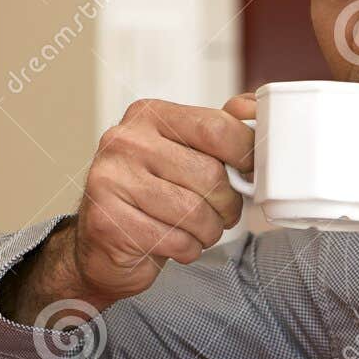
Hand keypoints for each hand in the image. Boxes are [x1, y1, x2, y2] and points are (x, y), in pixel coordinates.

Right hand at [69, 93, 256, 305]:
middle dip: (227, 204)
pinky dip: (188, 249)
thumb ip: (221, 129)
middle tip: (221, 212)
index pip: (217, 128)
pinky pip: (177, 241)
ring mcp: (112, 179)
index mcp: (150, 115)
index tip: (250, 173)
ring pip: (196, 212)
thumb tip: (252, 109)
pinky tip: (174, 243)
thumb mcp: (187, 153)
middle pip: (210, 174)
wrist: (106, 242)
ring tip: (197, 230)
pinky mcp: (108, 221)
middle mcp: (126, 141)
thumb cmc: (155, 196)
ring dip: (209, 231)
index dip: (246, 157)